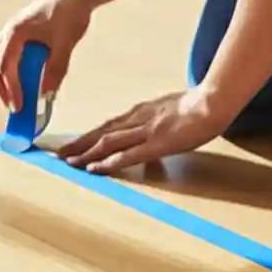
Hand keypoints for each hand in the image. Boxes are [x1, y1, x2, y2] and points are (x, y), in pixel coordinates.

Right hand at [0, 0, 94, 111]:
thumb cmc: (70, 14)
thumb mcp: (64, 45)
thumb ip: (55, 70)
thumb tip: (46, 95)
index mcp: (16, 33)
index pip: (6, 68)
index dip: (11, 90)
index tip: (18, 108)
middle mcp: (9, 31)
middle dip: (2, 88)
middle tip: (13, 107)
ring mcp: (13, 30)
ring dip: (4, 78)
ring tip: (15, 96)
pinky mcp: (21, 31)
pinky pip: (8, 53)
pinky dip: (12, 69)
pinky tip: (24, 80)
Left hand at [58, 89, 235, 173]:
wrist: (211, 102)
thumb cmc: (197, 106)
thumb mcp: (169, 109)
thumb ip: (154, 119)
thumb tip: (149, 132)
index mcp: (140, 111)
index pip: (108, 124)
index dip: (89, 134)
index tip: (74, 142)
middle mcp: (136, 119)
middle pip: (101, 132)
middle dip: (79, 143)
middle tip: (60, 154)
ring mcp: (144, 131)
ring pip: (107, 143)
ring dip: (86, 153)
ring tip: (69, 162)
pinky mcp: (155, 144)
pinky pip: (126, 155)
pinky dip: (107, 162)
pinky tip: (93, 168)